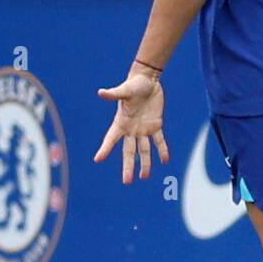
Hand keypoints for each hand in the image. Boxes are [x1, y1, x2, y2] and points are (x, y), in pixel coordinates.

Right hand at [93, 68, 169, 184]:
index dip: (105, 148)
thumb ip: (114, 94)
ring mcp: (143, 129)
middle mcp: (131, 129)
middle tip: (127, 182)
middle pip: (129, 151)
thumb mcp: (124, 90)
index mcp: (121, 122)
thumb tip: (101, 92)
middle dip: (128, 166)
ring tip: (144, 177)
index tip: (98, 159)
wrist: (148, 79)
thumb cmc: (134, 84)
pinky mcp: (156, 125)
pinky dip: (162, 150)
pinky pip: (159, 141)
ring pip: (144, 150)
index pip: (111, 138)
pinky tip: (164, 161)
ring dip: (145, 163)